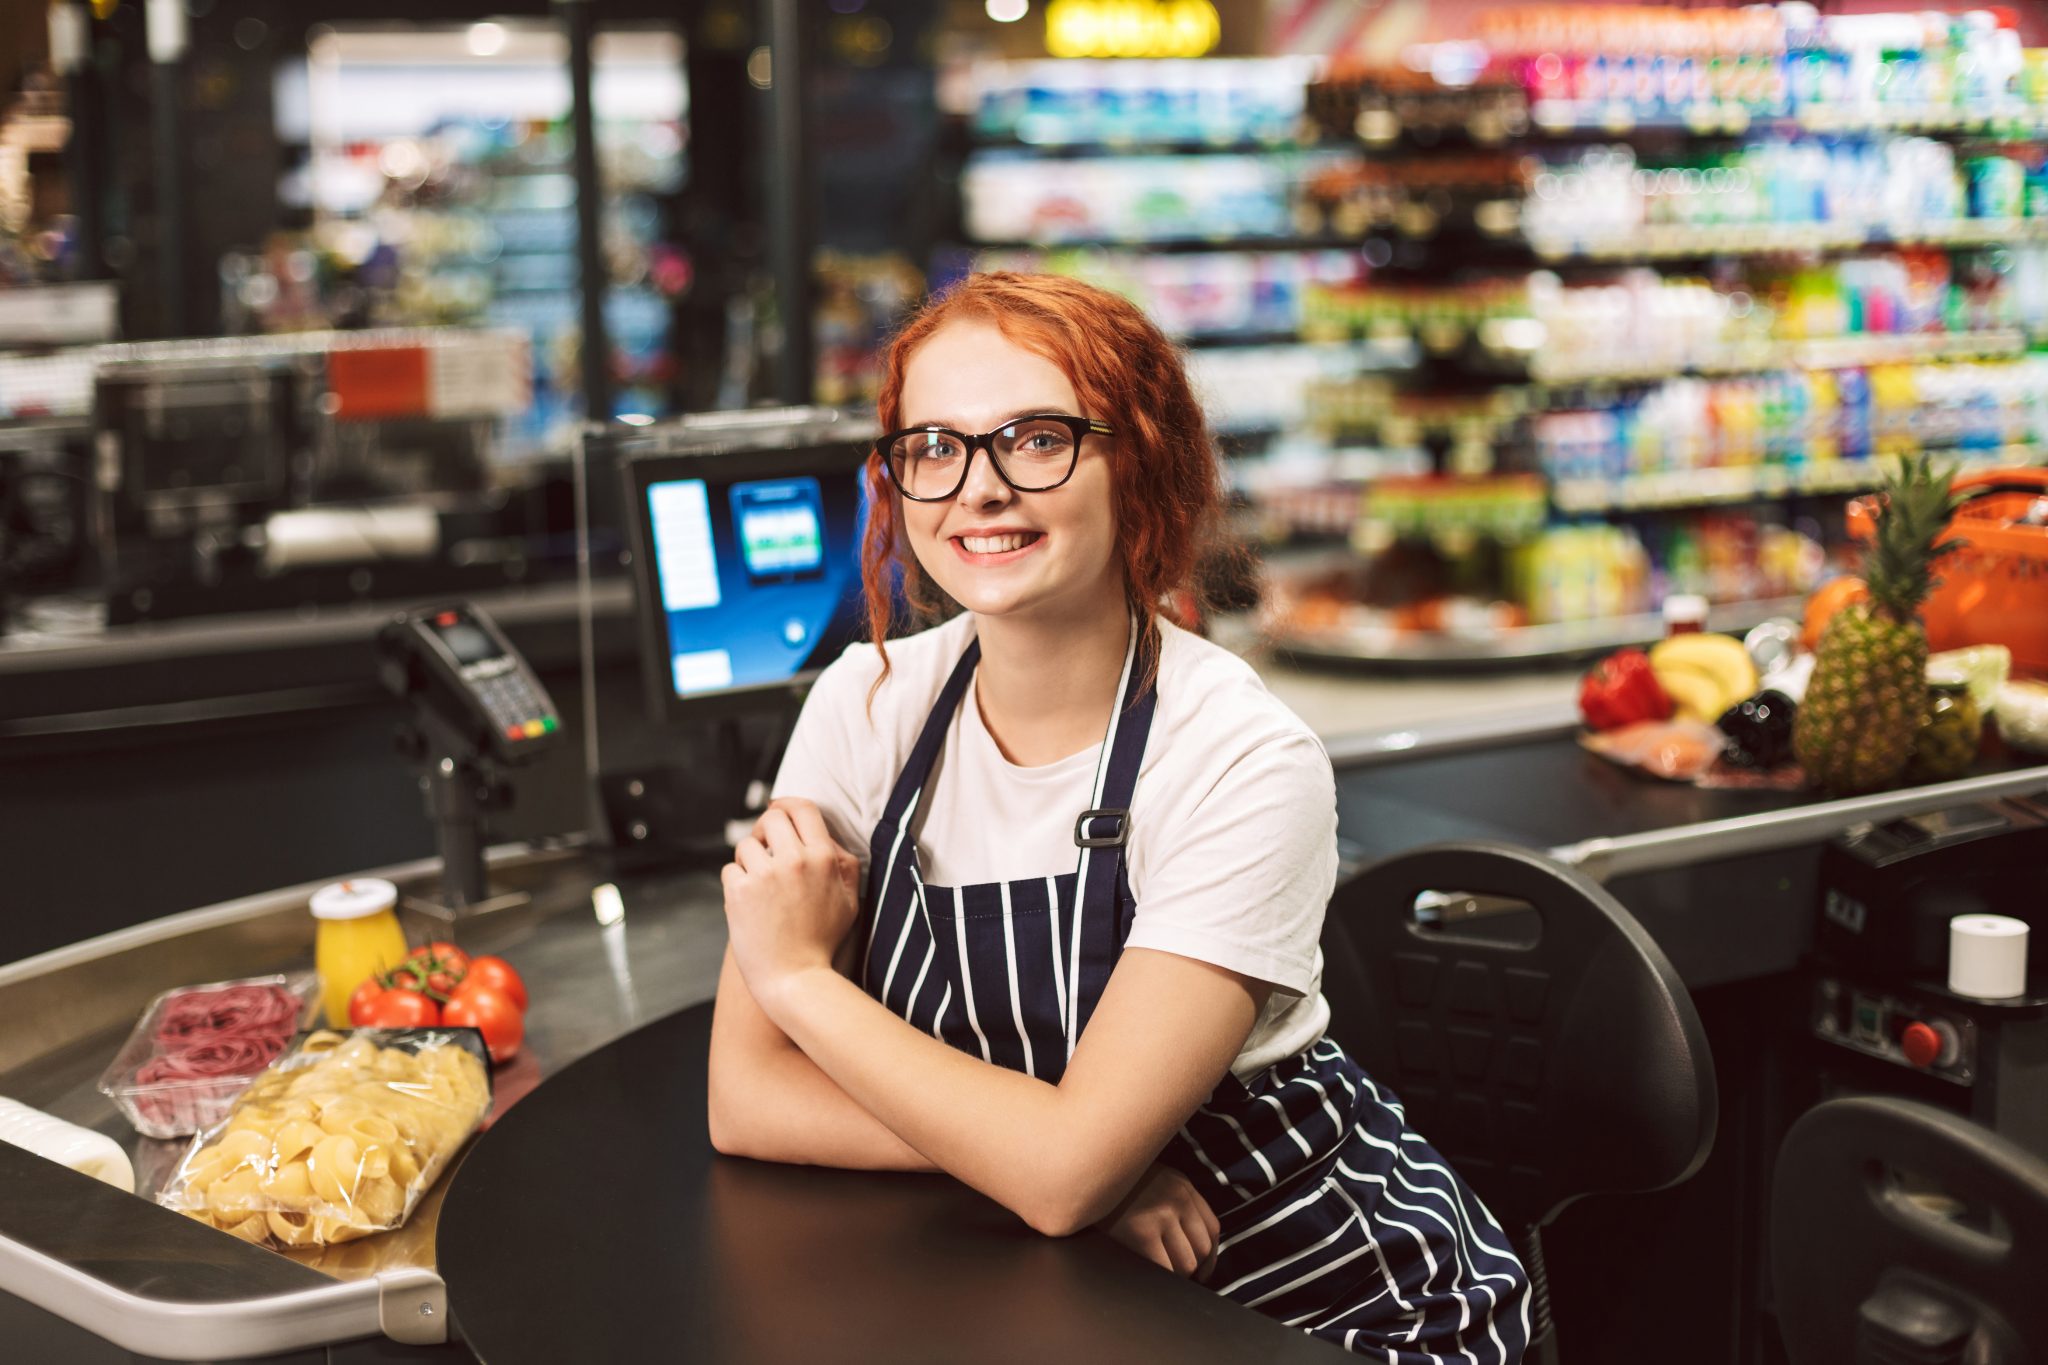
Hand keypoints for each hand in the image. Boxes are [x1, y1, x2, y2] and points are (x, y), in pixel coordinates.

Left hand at [721, 798, 862, 1003]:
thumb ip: (844, 863)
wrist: (796, 979)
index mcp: (824, 858)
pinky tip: (748, 902)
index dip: (787, 804)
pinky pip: (730, 869)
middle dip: (765, 830)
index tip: (777, 808)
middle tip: (765, 849)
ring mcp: (765, 875)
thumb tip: (824, 834)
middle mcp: (795, 860)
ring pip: (746, 845)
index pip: (803, 808)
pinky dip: (736, 882)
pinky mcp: (739, 892)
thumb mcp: (851, 900)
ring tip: (759, 885)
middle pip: (771, 819)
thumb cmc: (824, 942)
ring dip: (749, 860)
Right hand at [1096, 1163, 1219, 1280]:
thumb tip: (1193, 1245)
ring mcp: (1161, 1215)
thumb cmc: (1115, 1184)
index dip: (1210, 1256)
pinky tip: (1148, 1272)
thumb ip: (1176, 1201)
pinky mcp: (1142, 1232)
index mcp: (1182, 1185)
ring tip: (1158, 1272)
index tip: (1202, 1270)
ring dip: (1175, 1275)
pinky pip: (1164, 1268)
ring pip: (1186, 1264)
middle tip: (1174, 1274)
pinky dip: (1161, 1277)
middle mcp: (1177, 1198)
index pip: (1212, 1228)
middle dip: (1191, 1268)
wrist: (1083, 1173)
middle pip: (1201, 1249)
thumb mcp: (1154, 1179)